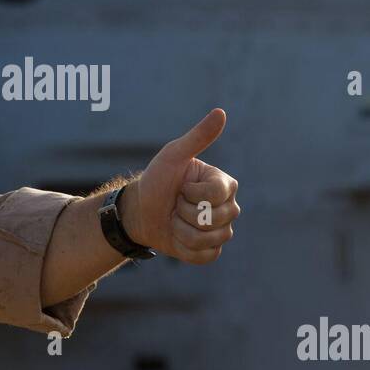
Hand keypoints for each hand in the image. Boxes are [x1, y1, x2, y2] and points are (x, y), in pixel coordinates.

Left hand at [120, 109, 239, 263]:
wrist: (141, 211)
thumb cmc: (157, 180)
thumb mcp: (173, 155)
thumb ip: (198, 136)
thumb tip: (221, 113)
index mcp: (224, 184)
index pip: (216, 195)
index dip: (192, 194)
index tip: (180, 187)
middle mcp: (229, 207)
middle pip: (214, 219)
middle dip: (185, 212)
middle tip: (175, 204)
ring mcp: (222, 230)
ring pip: (211, 239)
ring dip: (183, 231)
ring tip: (175, 220)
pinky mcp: (211, 251)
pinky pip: (206, 256)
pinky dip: (186, 248)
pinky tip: (178, 237)